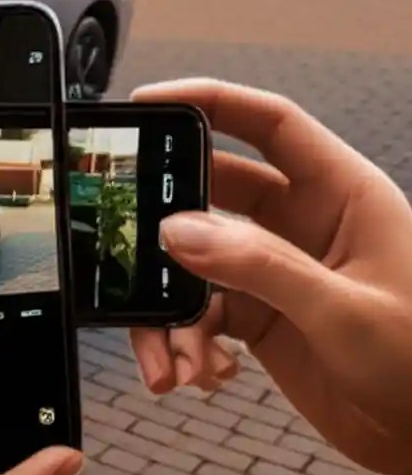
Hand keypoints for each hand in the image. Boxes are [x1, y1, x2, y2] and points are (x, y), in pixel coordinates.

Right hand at [127, 79, 411, 474]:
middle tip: (127, 236)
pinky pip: (197, 312)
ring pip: (193, 261)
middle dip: (164, 217)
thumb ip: (261, 267)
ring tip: (171, 353)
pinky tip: (196, 372)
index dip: (210, 102)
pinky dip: (183, 342)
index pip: (270, 124)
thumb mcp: (346, 314)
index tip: (149, 103)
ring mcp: (276, 271)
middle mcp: (304, 225)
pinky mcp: (258, 316)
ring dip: (169, 307)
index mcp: (343, 196)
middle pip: (213, 191)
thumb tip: (180, 231)